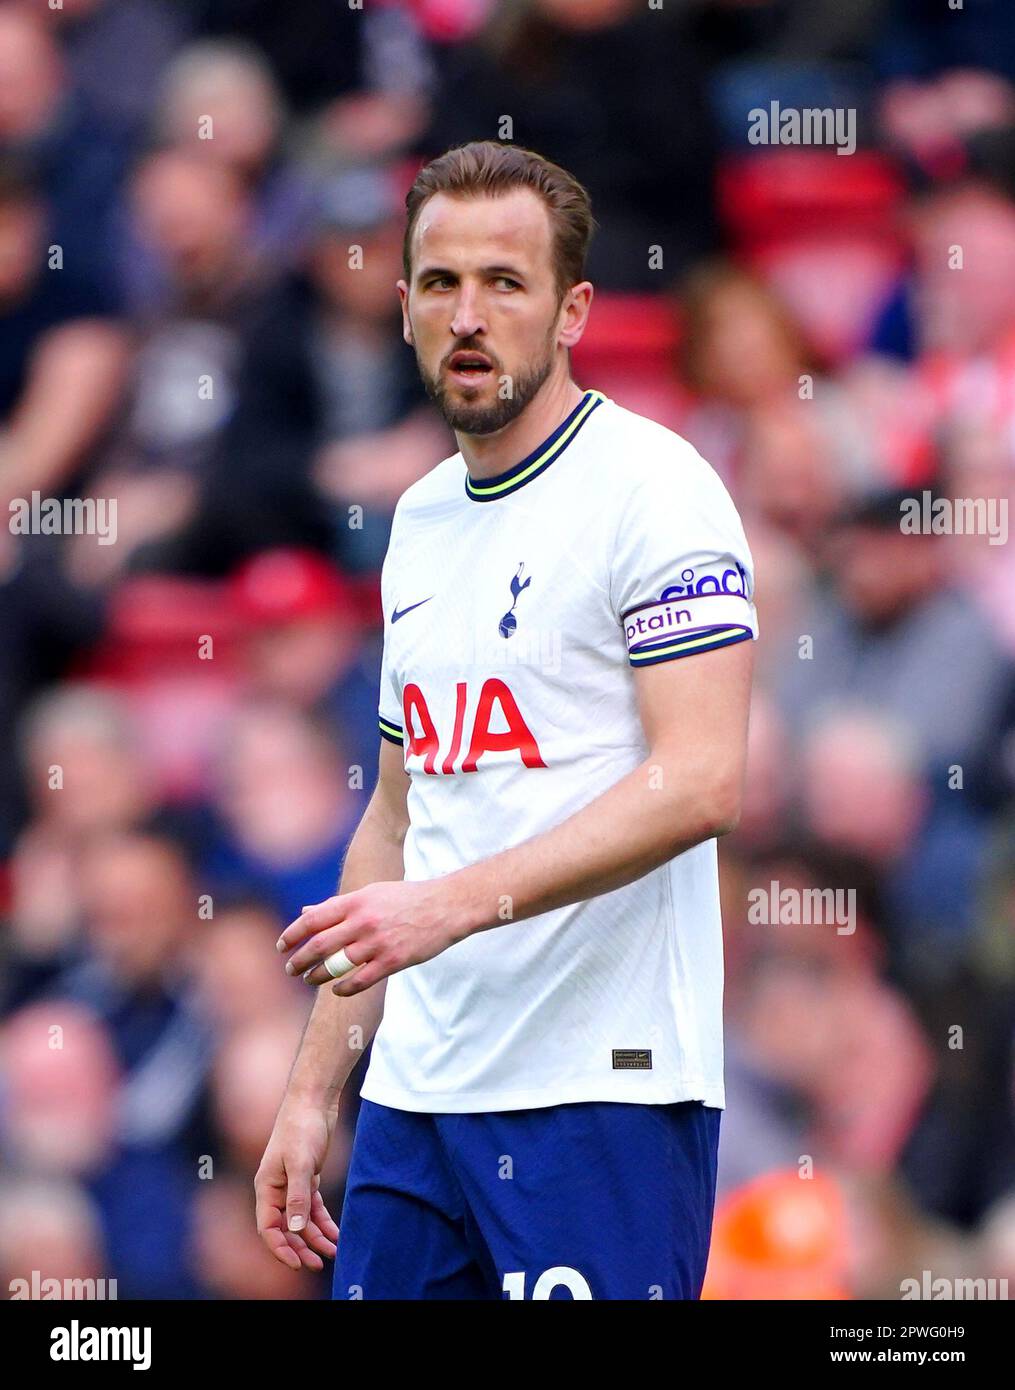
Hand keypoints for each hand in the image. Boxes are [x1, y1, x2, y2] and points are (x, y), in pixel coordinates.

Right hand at [254, 1100, 340, 1270]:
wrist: (314, 1099)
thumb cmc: (301, 1127)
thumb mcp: (301, 1163)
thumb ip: (298, 1196)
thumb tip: (295, 1228)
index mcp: (266, 1186)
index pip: (268, 1227)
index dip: (280, 1248)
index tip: (296, 1264)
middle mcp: (276, 1188)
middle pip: (286, 1227)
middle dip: (301, 1247)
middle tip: (318, 1264)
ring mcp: (292, 1183)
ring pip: (301, 1219)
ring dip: (315, 1237)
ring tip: (333, 1252)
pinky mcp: (308, 1176)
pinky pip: (313, 1206)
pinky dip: (323, 1220)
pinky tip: (335, 1233)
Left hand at [276, 880, 467, 995]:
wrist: (445, 906)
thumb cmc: (405, 898)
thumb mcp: (371, 894)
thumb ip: (338, 905)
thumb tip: (306, 911)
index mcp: (356, 901)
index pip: (313, 919)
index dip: (292, 934)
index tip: (281, 946)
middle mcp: (364, 921)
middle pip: (319, 944)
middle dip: (299, 959)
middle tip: (289, 968)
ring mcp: (378, 942)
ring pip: (337, 965)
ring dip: (317, 975)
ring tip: (308, 979)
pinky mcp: (393, 960)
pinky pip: (360, 980)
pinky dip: (343, 988)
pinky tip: (336, 990)